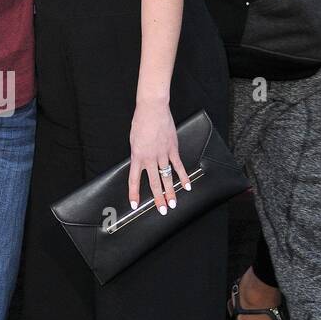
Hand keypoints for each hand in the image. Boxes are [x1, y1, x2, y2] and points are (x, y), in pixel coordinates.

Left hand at [128, 99, 190, 214]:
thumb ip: (138, 154)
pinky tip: (187, 185)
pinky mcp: (172, 148)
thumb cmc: (140, 122)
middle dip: (158, 198)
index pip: (134, 179)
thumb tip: (141, 164)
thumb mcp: (133, 140)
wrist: (152, 109)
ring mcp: (162, 154)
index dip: (134, 193)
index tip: (135, 205)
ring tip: (174, 203)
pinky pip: (178, 166)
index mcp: (137, 156)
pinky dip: (183, 176)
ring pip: (167, 177)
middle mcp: (150, 158)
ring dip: (171, 191)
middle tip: (162, 210)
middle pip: (154, 183)